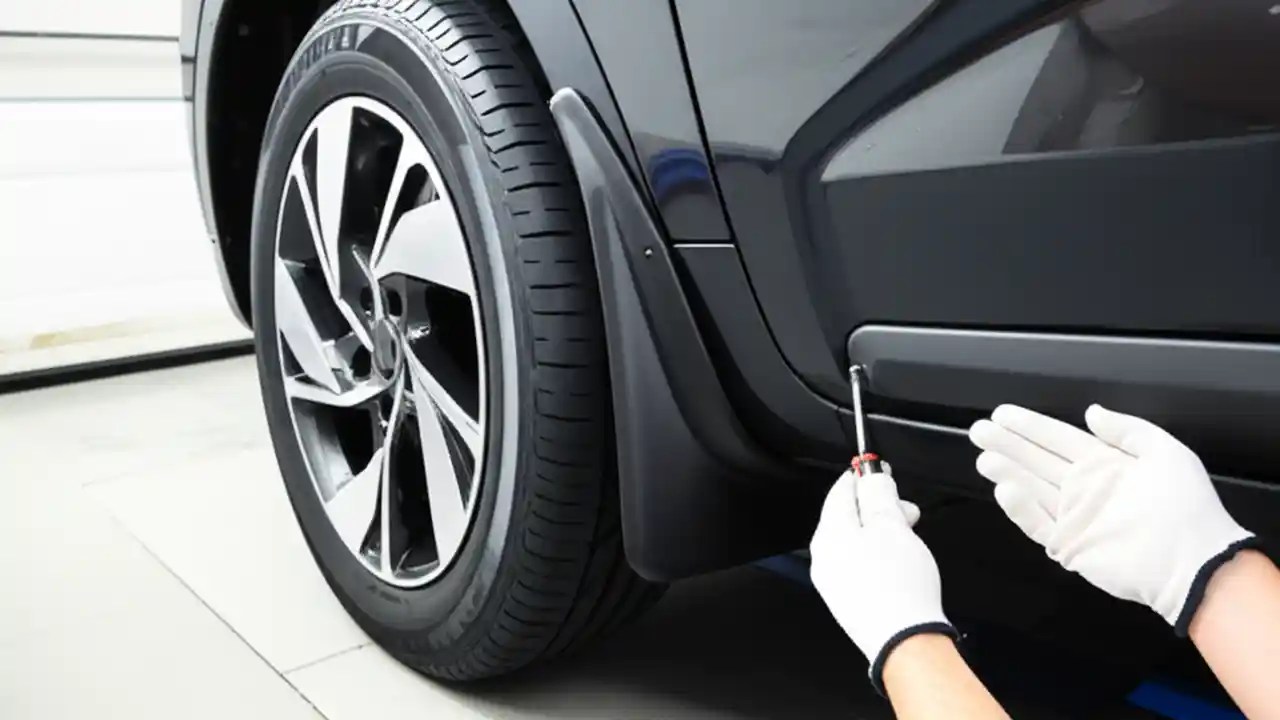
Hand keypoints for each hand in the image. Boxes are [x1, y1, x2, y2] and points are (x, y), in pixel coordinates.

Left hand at [810, 470, 954, 689]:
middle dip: (878, 507)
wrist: (904, 642)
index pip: (840, 492)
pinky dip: (879, 553)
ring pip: (856, 540)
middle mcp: (824, 557)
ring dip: (882, 530)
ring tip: (908, 534)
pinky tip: (900, 560)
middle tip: (904, 508)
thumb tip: (872, 475)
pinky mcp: (848, 599)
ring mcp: (834, 580)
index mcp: (828, 535)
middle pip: (848, 517)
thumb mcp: (892, 526)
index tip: (878, 468)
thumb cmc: (899, 586)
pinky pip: (859, 563)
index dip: (862, 475)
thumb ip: (879, 495)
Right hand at [970, 404, 1256, 632]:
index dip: (1030, 425)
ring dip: (1008, 471)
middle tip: (980, 430)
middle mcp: (1087, 488)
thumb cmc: (1188, 508)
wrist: (1193, 562)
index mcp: (1107, 464)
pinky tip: (1005, 489)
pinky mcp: (1071, 544)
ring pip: (1032, 488)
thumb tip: (1093, 412)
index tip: (1003, 413)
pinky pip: (1038, 523)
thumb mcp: (1167, 453)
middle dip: (1008, 444)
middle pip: (1037, 460)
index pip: (1058, 438)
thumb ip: (1128, 430)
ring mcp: (1076, 516)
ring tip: (984, 456)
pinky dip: (1020, 508)